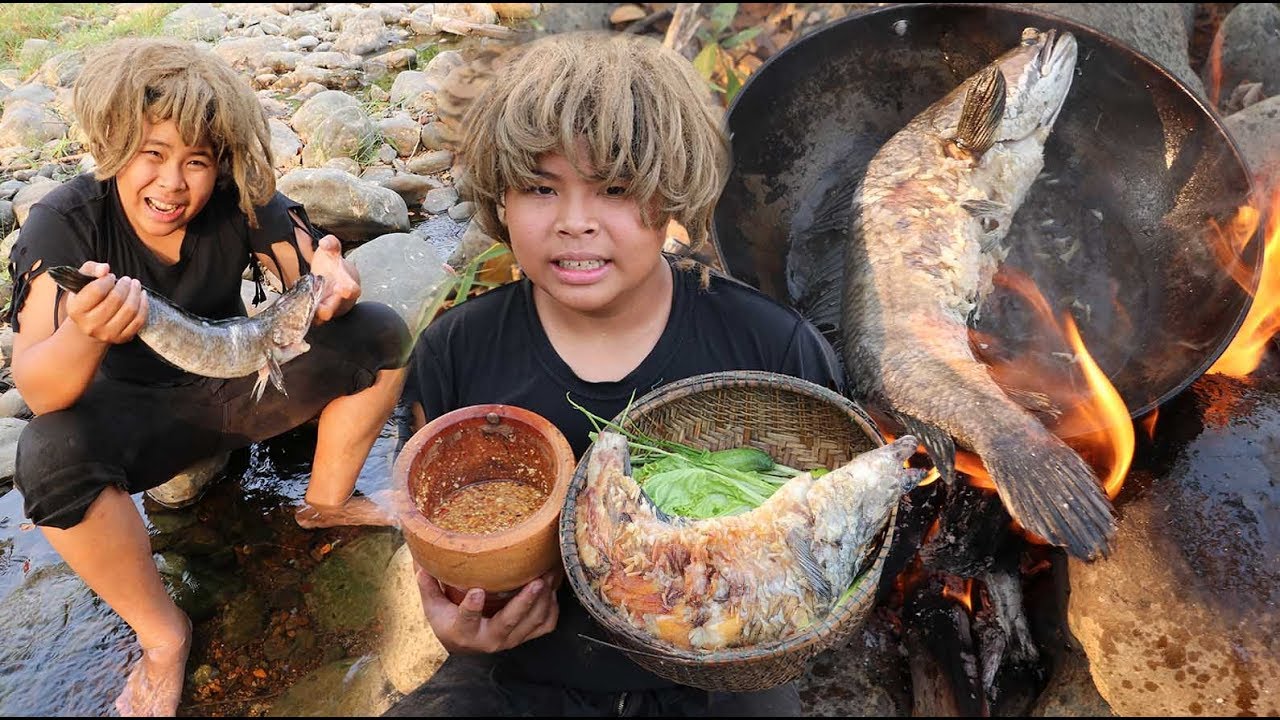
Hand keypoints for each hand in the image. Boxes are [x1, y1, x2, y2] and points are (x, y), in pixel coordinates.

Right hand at [64, 261, 148, 344]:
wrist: (90, 324)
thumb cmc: (87, 297)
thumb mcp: (82, 281)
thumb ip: (91, 269)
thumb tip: (105, 269)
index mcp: (76, 310)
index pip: (97, 290)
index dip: (108, 280)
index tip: (111, 276)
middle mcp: (90, 325)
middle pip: (116, 300)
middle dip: (125, 285)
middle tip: (127, 279)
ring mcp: (107, 334)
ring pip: (130, 310)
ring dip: (136, 293)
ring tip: (135, 284)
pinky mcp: (122, 338)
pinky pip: (139, 320)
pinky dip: (143, 305)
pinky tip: (142, 295)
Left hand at [308, 234, 359, 322]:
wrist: (333, 280)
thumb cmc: (332, 266)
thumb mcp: (332, 252)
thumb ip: (331, 244)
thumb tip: (325, 243)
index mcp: (347, 285)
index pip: (352, 289)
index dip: (348, 290)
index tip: (343, 289)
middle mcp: (340, 301)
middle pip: (336, 308)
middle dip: (329, 309)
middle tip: (322, 309)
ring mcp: (329, 310)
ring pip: (322, 318)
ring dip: (313, 316)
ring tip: (302, 312)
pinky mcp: (317, 317)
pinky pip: (311, 319)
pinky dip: (303, 318)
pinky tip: (294, 315)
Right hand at [416, 566, 559, 653]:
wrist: (464, 642)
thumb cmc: (448, 619)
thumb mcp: (433, 606)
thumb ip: (428, 585)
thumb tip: (419, 561)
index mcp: (463, 632)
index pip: (466, 620)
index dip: (471, 608)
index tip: (476, 592)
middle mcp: (489, 640)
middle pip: (510, 622)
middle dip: (525, 602)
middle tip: (536, 581)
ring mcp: (511, 640)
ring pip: (533, 623)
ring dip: (544, 599)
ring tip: (549, 573)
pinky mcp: (526, 637)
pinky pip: (546, 624)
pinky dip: (552, 606)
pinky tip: (552, 585)